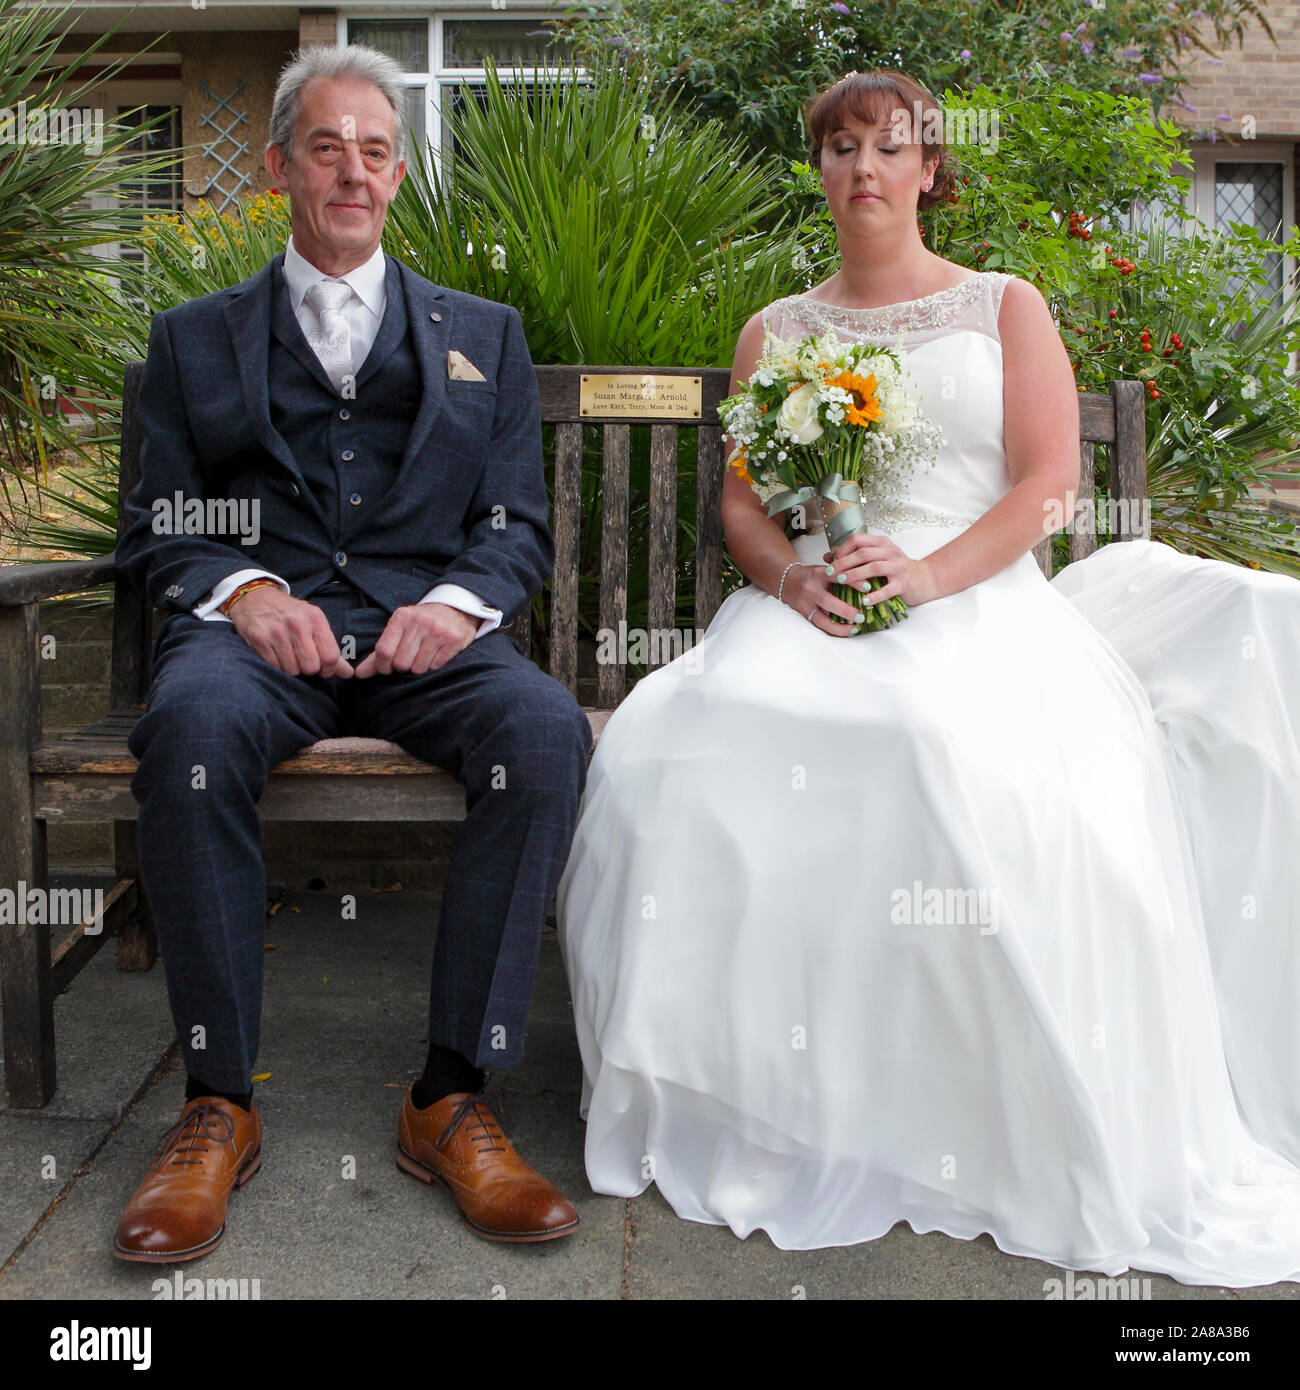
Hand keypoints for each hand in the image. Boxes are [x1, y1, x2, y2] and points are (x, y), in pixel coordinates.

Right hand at [228, 587, 353, 677]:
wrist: (255, 599)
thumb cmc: (290, 614)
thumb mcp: (313, 623)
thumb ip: (331, 648)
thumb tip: (348, 674)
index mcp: (315, 618)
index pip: (330, 656)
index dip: (329, 669)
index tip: (323, 668)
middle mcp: (297, 623)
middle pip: (311, 667)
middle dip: (309, 669)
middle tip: (304, 661)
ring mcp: (277, 632)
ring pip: (293, 670)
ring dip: (292, 668)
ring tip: (289, 655)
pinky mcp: (260, 639)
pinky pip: (275, 667)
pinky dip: (277, 666)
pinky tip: (276, 654)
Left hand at [353, 602, 479, 677]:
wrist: (455, 610)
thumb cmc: (421, 623)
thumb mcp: (399, 630)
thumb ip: (379, 653)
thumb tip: (359, 674)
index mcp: (401, 617)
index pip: (384, 650)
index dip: (382, 666)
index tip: (387, 668)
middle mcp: (419, 622)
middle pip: (401, 663)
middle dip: (403, 667)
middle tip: (409, 659)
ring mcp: (438, 630)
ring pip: (419, 668)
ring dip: (419, 667)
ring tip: (423, 655)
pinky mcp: (454, 640)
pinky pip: (436, 666)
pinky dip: (434, 665)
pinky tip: (436, 653)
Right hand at [782, 562, 863, 636]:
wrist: (787, 581)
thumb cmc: (811, 576)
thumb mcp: (825, 570)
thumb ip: (842, 575)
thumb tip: (867, 584)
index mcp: (819, 574)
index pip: (837, 576)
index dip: (853, 582)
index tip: (868, 587)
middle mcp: (811, 589)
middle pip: (827, 601)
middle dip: (845, 611)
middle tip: (860, 617)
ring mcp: (806, 604)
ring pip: (821, 620)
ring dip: (839, 627)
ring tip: (854, 629)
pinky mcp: (805, 614)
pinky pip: (819, 626)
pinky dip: (833, 631)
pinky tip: (844, 632)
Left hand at [823, 533, 938, 608]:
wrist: (924, 579)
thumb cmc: (896, 570)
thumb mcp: (877, 559)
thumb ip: (854, 557)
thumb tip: (828, 557)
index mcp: (882, 543)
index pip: (857, 540)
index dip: (842, 550)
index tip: (832, 562)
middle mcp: (890, 552)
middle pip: (863, 553)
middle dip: (843, 563)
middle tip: (830, 573)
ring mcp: (898, 567)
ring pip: (874, 567)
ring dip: (855, 575)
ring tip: (841, 582)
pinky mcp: (904, 583)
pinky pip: (888, 589)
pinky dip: (875, 595)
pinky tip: (864, 601)